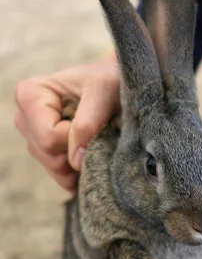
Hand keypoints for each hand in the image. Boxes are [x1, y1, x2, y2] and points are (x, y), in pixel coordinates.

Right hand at [14, 53, 119, 192]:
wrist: (118, 87)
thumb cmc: (110, 80)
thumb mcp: (105, 89)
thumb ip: (89, 121)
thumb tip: (76, 160)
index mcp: (29, 95)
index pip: (49, 137)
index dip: (75, 138)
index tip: (93, 121)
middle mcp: (25, 118)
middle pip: (49, 157)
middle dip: (78, 152)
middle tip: (97, 131)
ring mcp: (34, 139)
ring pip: (56, 170)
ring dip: (81, 163)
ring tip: (96, 139)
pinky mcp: (48, 155)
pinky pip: (63, 179)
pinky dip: (81, 173)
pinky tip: (92, 154)